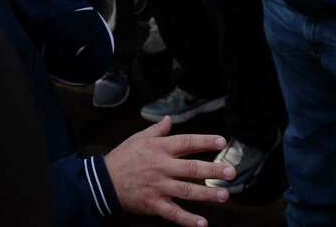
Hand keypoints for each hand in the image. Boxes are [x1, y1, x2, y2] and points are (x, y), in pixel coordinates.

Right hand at [105, 117, 234, 226]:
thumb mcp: (138, 138)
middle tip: (231, 172)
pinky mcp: (154, 204)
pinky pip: (173, 213)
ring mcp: (158, 186)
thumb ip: (157, 130)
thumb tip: (169, 119)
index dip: (205, 141)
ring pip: (186, 190)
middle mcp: (161, 166)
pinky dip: (188, 219)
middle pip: (191, 168)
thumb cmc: (123, 157)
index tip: (222, 142)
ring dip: (206, 194)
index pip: (186, 142)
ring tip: (224, 195)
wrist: (104, 181)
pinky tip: (202, 223)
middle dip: (213, 170)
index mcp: (159, 148)